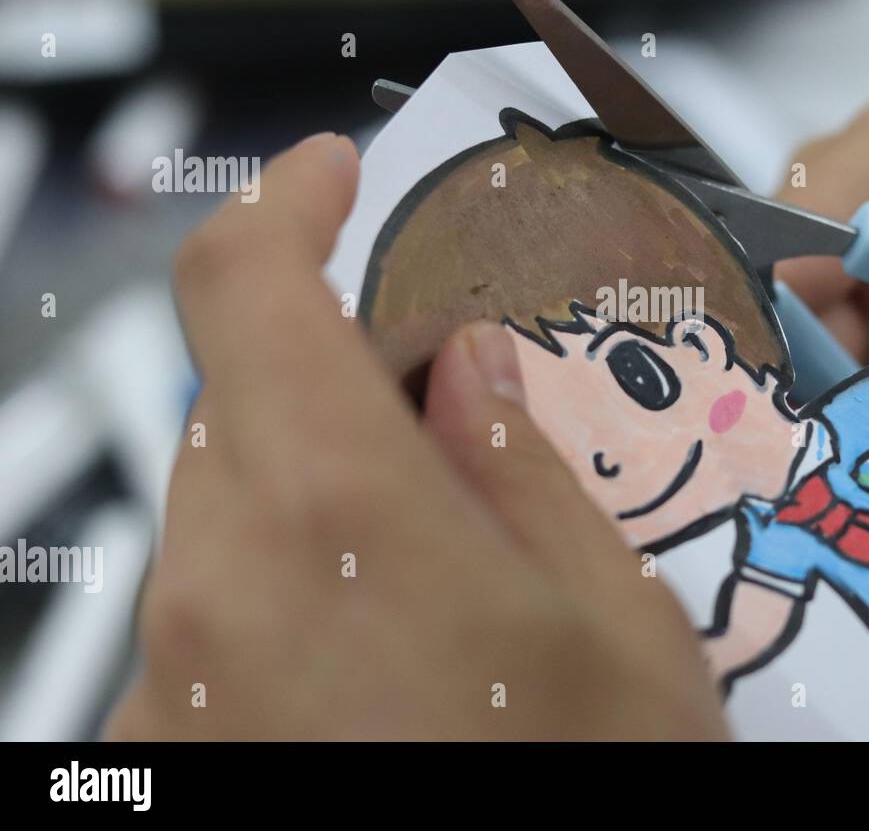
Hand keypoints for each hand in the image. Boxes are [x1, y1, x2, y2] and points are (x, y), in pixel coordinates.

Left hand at [105, 133, 727, 740]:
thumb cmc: (584, 815)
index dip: (284, 208)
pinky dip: (286, 601)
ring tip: (434, 581)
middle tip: (442, 421)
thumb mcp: (622, 628)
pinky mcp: (168, 754)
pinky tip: (385, 664)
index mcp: (339, 519)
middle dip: (336, 390)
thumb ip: (530, 473)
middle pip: (243, 409)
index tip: (327, 180)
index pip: (247, 288)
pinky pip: (212, 622)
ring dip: (316, 506)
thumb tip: (473, 376)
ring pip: (227, 518)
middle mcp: (222, 596)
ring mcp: (178, 688)